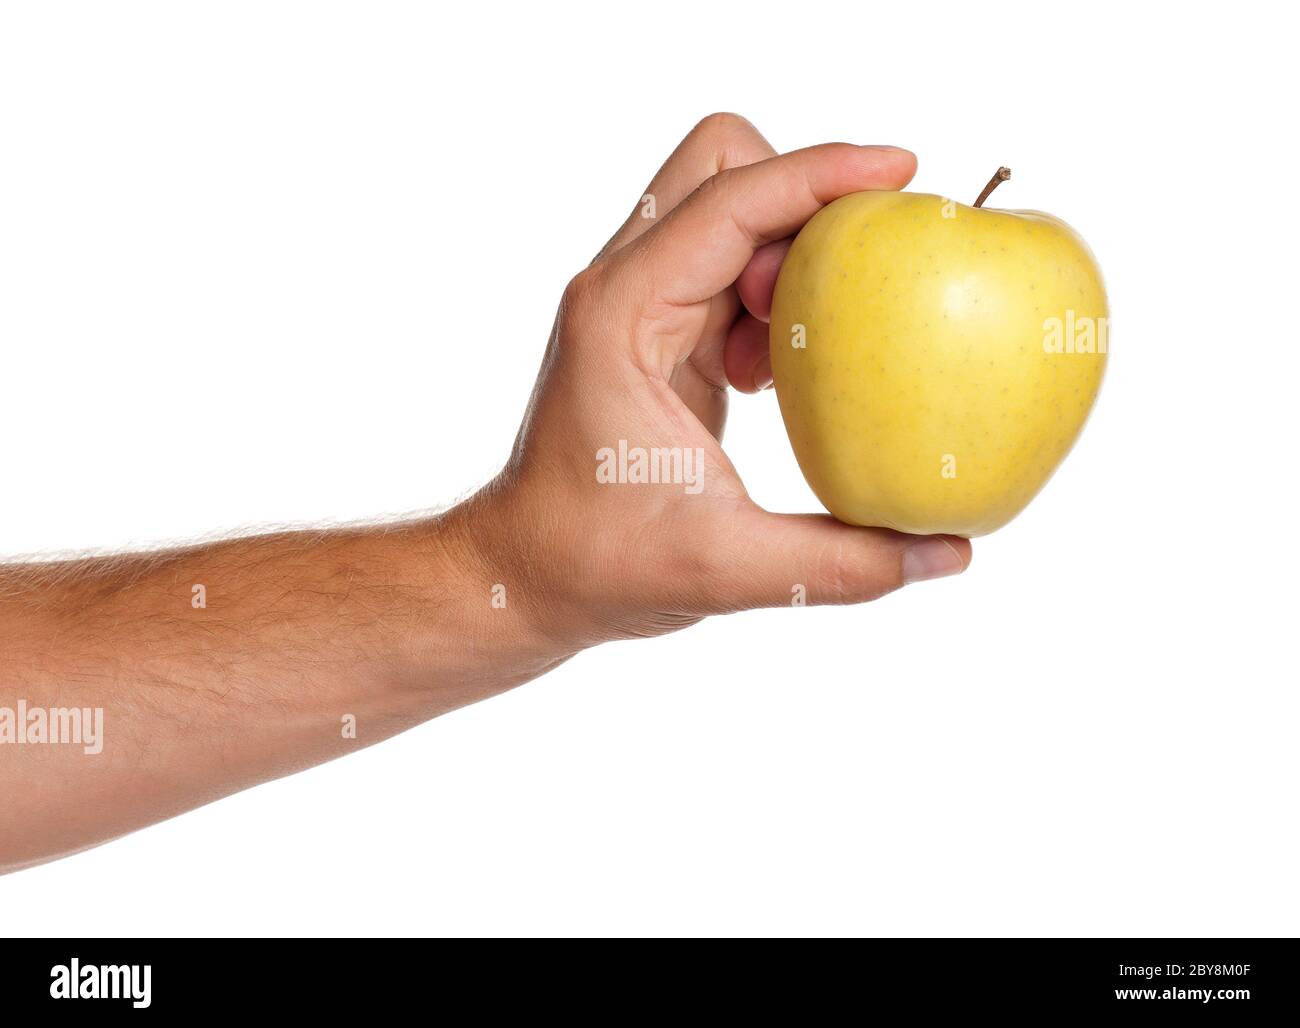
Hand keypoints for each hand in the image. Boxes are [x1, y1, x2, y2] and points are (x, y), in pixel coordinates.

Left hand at [451, 114, 970, 654]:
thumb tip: (950, 554)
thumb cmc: (596, 565)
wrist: (527, 572)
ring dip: (790, 248)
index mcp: (622, 316)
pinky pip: (730, 267)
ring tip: (817, 336)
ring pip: (729, 212)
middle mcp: (623, 287)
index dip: (821, 173)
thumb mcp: (722, 570)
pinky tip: (778, 371)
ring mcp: (637, 303)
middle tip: (860, 265)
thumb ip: (839, 565)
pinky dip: (775, 291)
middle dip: (801, 189)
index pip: (730, 200)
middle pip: (720, 165)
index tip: (906, 172)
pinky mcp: (657, 329)